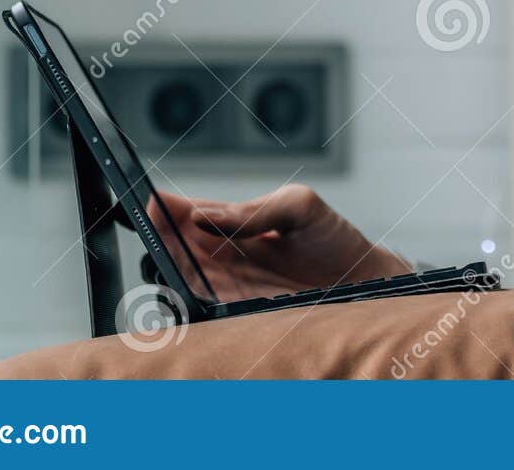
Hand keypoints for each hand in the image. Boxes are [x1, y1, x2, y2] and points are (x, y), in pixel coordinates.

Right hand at [146, 183, 411, 301]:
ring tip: (167, 248)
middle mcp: (222, 255)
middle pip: (174, 245)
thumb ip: (256, 209)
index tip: (152, 201)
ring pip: (179, 276)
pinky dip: (187, 296)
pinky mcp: (234, 312)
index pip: (188, 213)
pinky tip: (186, 283)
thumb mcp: (300, 207)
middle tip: (155, 224)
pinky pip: (200, 306)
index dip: (165, 207)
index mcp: (233, 223)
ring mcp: (226, 285)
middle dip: (159, 235)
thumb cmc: (332, 240)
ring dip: (168, 264)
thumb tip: (207, 216)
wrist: (362, 281)